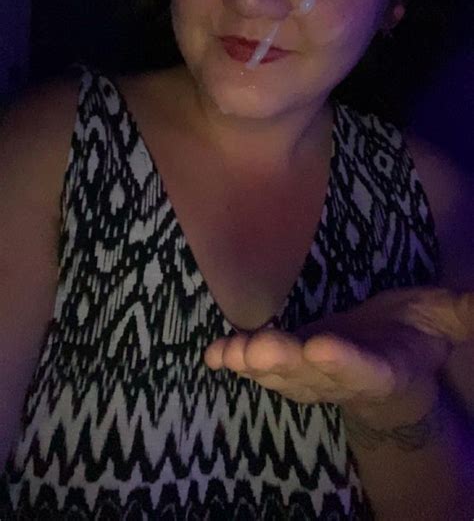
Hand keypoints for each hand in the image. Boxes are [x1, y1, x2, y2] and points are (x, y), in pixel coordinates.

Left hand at [204, 287, 473, 422]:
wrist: (392, 374)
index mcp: (386, 368)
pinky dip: (236, 362)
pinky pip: (262, 369)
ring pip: (280, 375)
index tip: (323, 346)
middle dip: (284, 362)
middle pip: (311, 375)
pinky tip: (213, 356)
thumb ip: (460, 312)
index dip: (344, 361)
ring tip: (228, 352)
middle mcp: (344, 379)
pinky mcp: (291, 368)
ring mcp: (312, 378)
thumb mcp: (442, 321)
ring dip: (252, 364)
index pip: (365, 368)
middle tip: (258, 347)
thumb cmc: (416, 337)